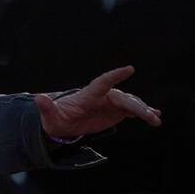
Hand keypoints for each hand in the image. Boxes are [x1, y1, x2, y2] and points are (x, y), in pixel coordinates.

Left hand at [35, 65, 160, 138]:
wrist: (63, 124)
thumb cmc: (56, 119)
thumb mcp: (50, 117)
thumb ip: (47, 108)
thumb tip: (39, 98)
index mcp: (88, 95)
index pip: (102, 82)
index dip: (115, 76)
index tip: (130, 68)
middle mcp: (102, 96)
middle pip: (122, 97)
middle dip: (137, 106)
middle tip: (149, 116)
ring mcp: (110, 103)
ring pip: (131, 104)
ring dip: (144, 111)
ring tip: (156, 119)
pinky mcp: (115, 112)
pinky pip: (132, 111)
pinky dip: (143, 113)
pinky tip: (155, 116)